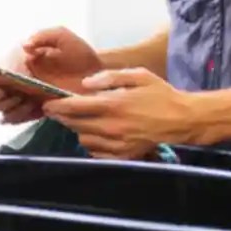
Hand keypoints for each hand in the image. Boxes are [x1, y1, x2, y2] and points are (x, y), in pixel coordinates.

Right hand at [0, 27, 102, 125]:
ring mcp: (23, 100)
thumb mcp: (64, 37)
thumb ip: (44, 36)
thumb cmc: (79, 55)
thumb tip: (25, 47)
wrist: (99, 78)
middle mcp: (12, 84)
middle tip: (5, 92)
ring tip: (23, 98)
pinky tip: (33, 107)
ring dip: (7, 107)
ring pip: (0, 112)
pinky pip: (18, 120)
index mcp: (12, 65)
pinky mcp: (36, 112)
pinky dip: (20, 115)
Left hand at [43, 68, 199, 159]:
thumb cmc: (160, 94)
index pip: (75, 107)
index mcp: (113, 104)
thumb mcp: (138, 75)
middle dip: (63, 117)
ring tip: (84, 120)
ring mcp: (116, 144)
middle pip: (75, 124)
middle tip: (60, 111)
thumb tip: (85, 85)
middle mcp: (111, 126)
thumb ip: (109, 77)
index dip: (57, 106)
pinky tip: (98, 134)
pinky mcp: (123, 155)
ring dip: (79, 129)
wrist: (182, 120)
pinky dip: (92, 143)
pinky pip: (96, 152)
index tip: (48, 104)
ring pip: (83, 139)